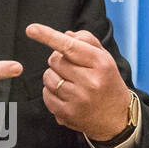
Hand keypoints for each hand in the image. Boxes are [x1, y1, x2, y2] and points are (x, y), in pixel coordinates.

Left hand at [26, 24, 132, 140]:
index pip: (69, 46)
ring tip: (70, 83)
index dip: (47, 36)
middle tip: (74, 70)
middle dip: (59, 61)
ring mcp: (79, 99)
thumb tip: (65, 34)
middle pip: (54, 59)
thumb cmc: (107, 82)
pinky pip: (46, 95)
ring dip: (54, 76)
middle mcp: (90, 81)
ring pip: (48, 77)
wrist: (117, 118)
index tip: (31, 29)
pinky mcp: (68, 114)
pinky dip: (51, 93)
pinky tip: (66, 96)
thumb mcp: (104, 58)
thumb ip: (86, 41)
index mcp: (100, 63)